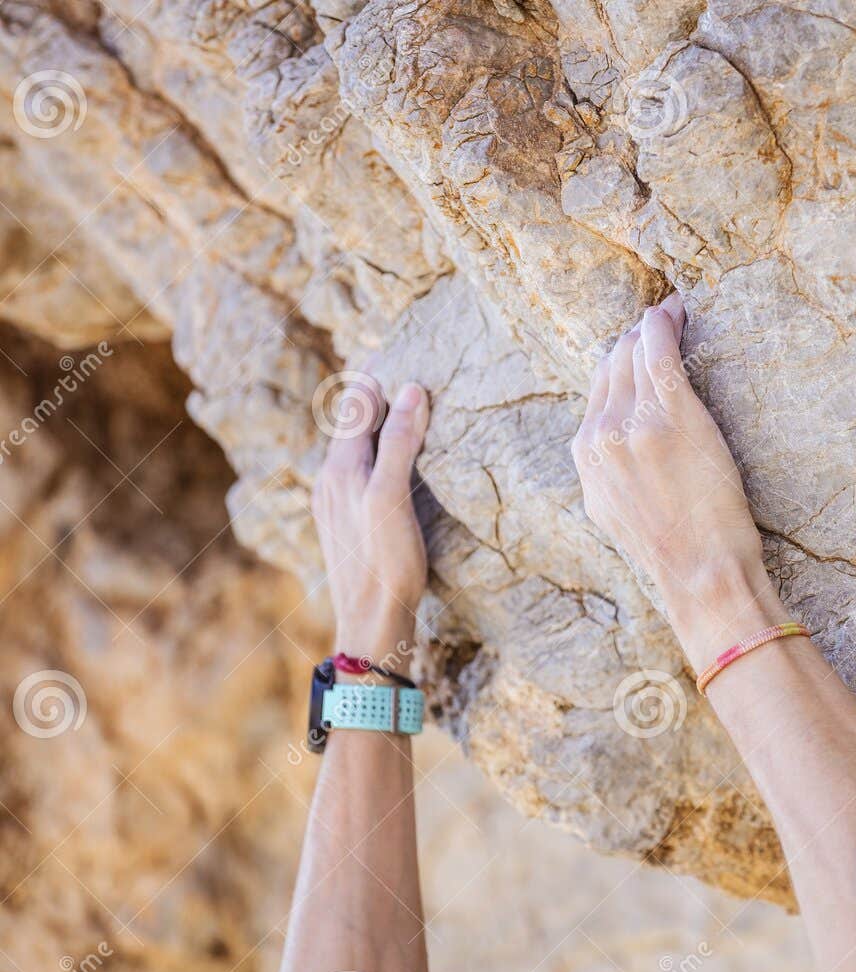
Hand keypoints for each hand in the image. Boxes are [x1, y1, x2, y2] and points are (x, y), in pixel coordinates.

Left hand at [311, 378, 431, 672]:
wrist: (372, 623)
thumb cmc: (386, 563)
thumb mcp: (393, 497)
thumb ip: (397, 443)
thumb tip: (409, 389)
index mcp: (339, 469)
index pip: (357, 406)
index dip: (374, 377)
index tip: (390, 348)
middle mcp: (330, 482)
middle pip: (350, 426)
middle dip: (371, 397)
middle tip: (392, 367)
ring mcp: (335, 505)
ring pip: (352, 450)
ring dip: (372, 425)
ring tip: (392, 405)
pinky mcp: (346, 524)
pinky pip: (356, 473)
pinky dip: (373, 453)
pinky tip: (386, 461)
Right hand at [571, 294, 785, 669]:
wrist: (701, 572)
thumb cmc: (676, 552)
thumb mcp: (618, 515)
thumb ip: (608, 474)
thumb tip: (614, 452)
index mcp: (585, 459)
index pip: (595, 392)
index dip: (617, 363)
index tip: (637, 345)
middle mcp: (599, 436)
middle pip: (610, 367)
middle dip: (632, 339)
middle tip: (659, 320)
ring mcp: (632, 423)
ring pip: (633, 354)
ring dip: (652, 326)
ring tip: (672, 312)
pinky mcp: (671, 414)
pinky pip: (659, 352)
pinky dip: (665, 326)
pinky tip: (676, 311)